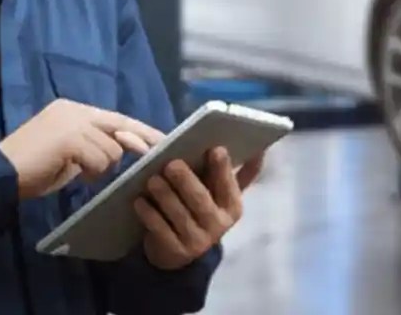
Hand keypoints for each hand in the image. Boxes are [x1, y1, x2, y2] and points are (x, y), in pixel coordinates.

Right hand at [0, 99, 164, 199]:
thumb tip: (125, 148)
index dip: (139, 129)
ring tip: (78, 172)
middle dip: (141, 141)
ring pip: (112, 149)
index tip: (161, 140)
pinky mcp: (70, 138)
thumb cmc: (33, 168)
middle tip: (156, 153)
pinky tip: (74, 175)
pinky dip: (91, 173)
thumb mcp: (69, 152)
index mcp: (72, 110)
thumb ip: (93, 146)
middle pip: (121, 125)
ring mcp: (72, 122)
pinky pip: (99, 160)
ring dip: (100, 167)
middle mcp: (74, 110)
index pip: (115, 118)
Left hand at [133, 147, 264, 270]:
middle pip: (201, 201)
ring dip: (165, 195)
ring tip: (152, 179)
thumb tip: (261, 150)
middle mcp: (218, 226)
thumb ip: (237, 174)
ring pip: (179, 215)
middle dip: (186, 181)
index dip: (223, 169)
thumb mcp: (220, 194)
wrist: (179, 250)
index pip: (230, 186)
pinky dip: (149, 214)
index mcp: (233, 208)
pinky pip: (161, 230)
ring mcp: (197, 242)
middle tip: (171, 163)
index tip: (215, 149)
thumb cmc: (200, 209)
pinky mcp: (175, 252)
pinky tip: (140, 201)